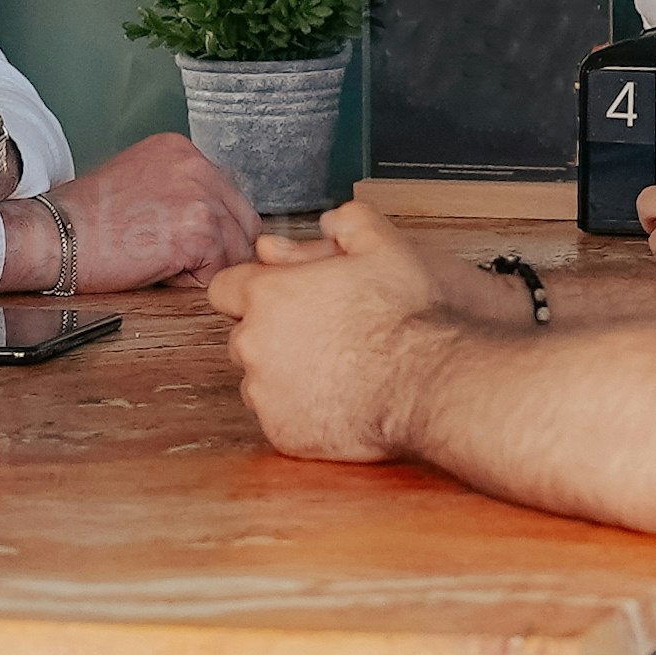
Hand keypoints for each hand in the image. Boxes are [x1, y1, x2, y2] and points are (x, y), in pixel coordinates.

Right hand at [58, 131, 256, 293]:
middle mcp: (196, 165)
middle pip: (243, 222)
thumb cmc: (83, 219)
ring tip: (161, 262)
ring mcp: (200, 197)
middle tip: (179, 260)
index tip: (188, 243)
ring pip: (235, 250)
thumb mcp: (138, 182)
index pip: (229, 196)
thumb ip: (178, 191)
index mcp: (182, 150)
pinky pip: (218, 272)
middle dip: (220, 249)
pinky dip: (192, 282)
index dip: (215, 228)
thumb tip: (212, 220)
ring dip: (205, 267)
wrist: (54, 236)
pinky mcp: (198, 232)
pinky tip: (158, 270)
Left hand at [207, 195, 453, 466]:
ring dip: (285, 376)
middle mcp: (255, 344)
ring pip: (259, 382)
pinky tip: (339, 402)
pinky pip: (280, 420)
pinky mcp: (281, 433)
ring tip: (335, 371)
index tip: (276, 300)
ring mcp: (265, 393)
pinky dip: (301, 414)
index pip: (224, 289)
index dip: (250, 291)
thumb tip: (331, 221)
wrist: (431, 384)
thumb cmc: (408, 317)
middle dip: (273, 336)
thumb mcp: (385, 247)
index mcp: (268, 295)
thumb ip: (350, 223)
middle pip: (244, 337)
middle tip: (321, 336)